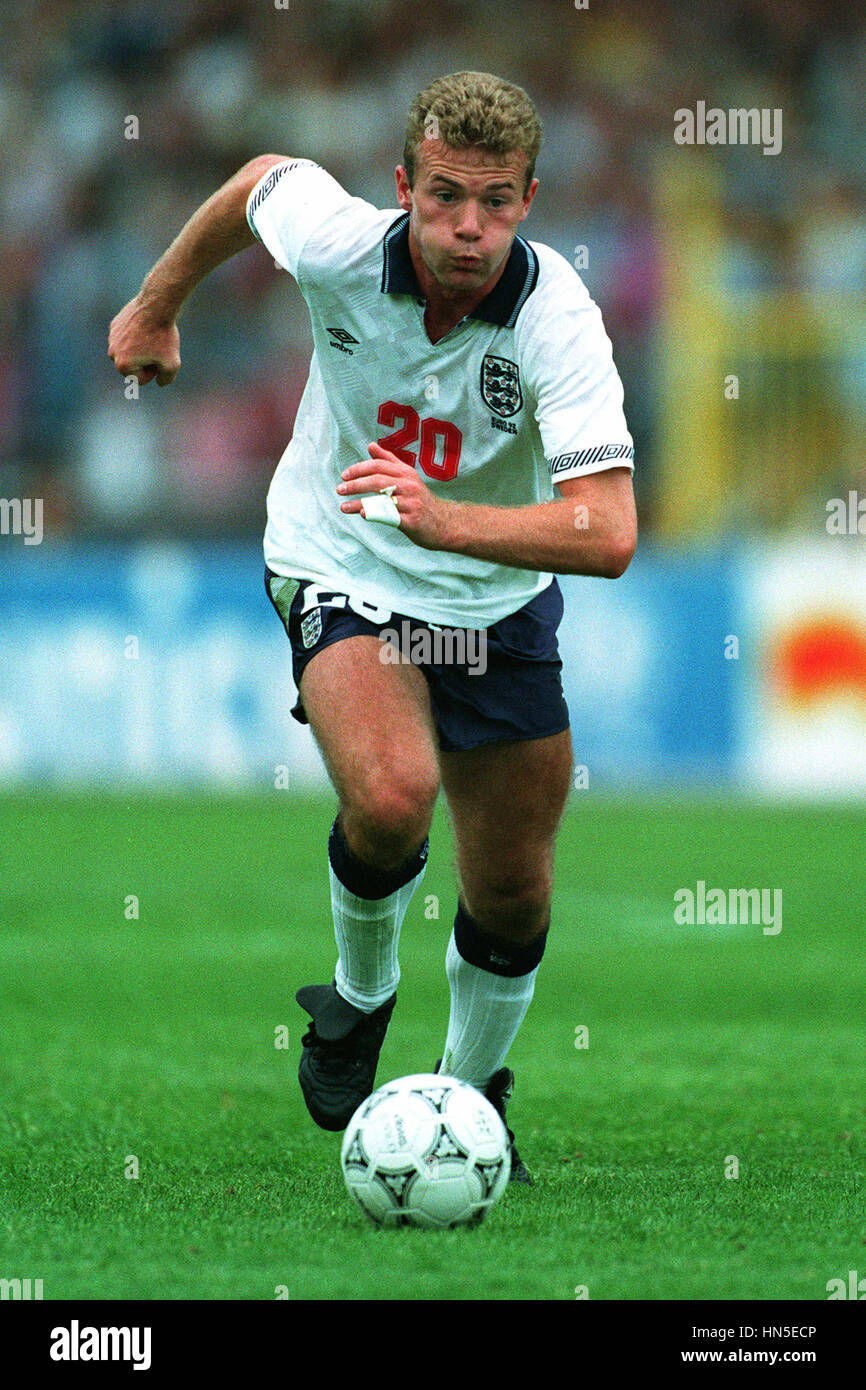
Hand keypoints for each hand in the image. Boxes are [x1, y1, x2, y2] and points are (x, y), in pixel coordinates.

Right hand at [108, 295, 180, 385]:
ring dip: (141, 349)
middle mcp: (112, 353)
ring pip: (130, 352)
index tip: (160, 357)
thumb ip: (166, 379)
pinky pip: (127, 338)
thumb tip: (159, 382)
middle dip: (146, 362)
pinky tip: (147, 327)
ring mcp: (112, 338)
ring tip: (152, 337)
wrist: (156, 306)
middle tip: (157, 348)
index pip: (141, 380)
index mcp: (123, 366)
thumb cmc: (163, 336)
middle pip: (133, 367)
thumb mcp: (172, 364)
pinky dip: (137, 336)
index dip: (155, 371)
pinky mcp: (115, 325)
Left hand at [337, 442, 452, 549]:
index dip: (359, 469)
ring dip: (359, 502)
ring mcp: (412, 503)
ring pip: (381, 499)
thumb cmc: (420, 500)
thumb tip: (370, 445)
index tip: (344, 475)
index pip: (379, 465)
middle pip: (378, 480)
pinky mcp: (413, 521)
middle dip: (356, 484)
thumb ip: (388, 461)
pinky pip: (391, 516)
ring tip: (343, 507)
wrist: (444, 523)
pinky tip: (363, 514)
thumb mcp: (407, 477)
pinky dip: (376, 514)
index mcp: (406, 473)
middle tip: (339, 489)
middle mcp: (409, 485)